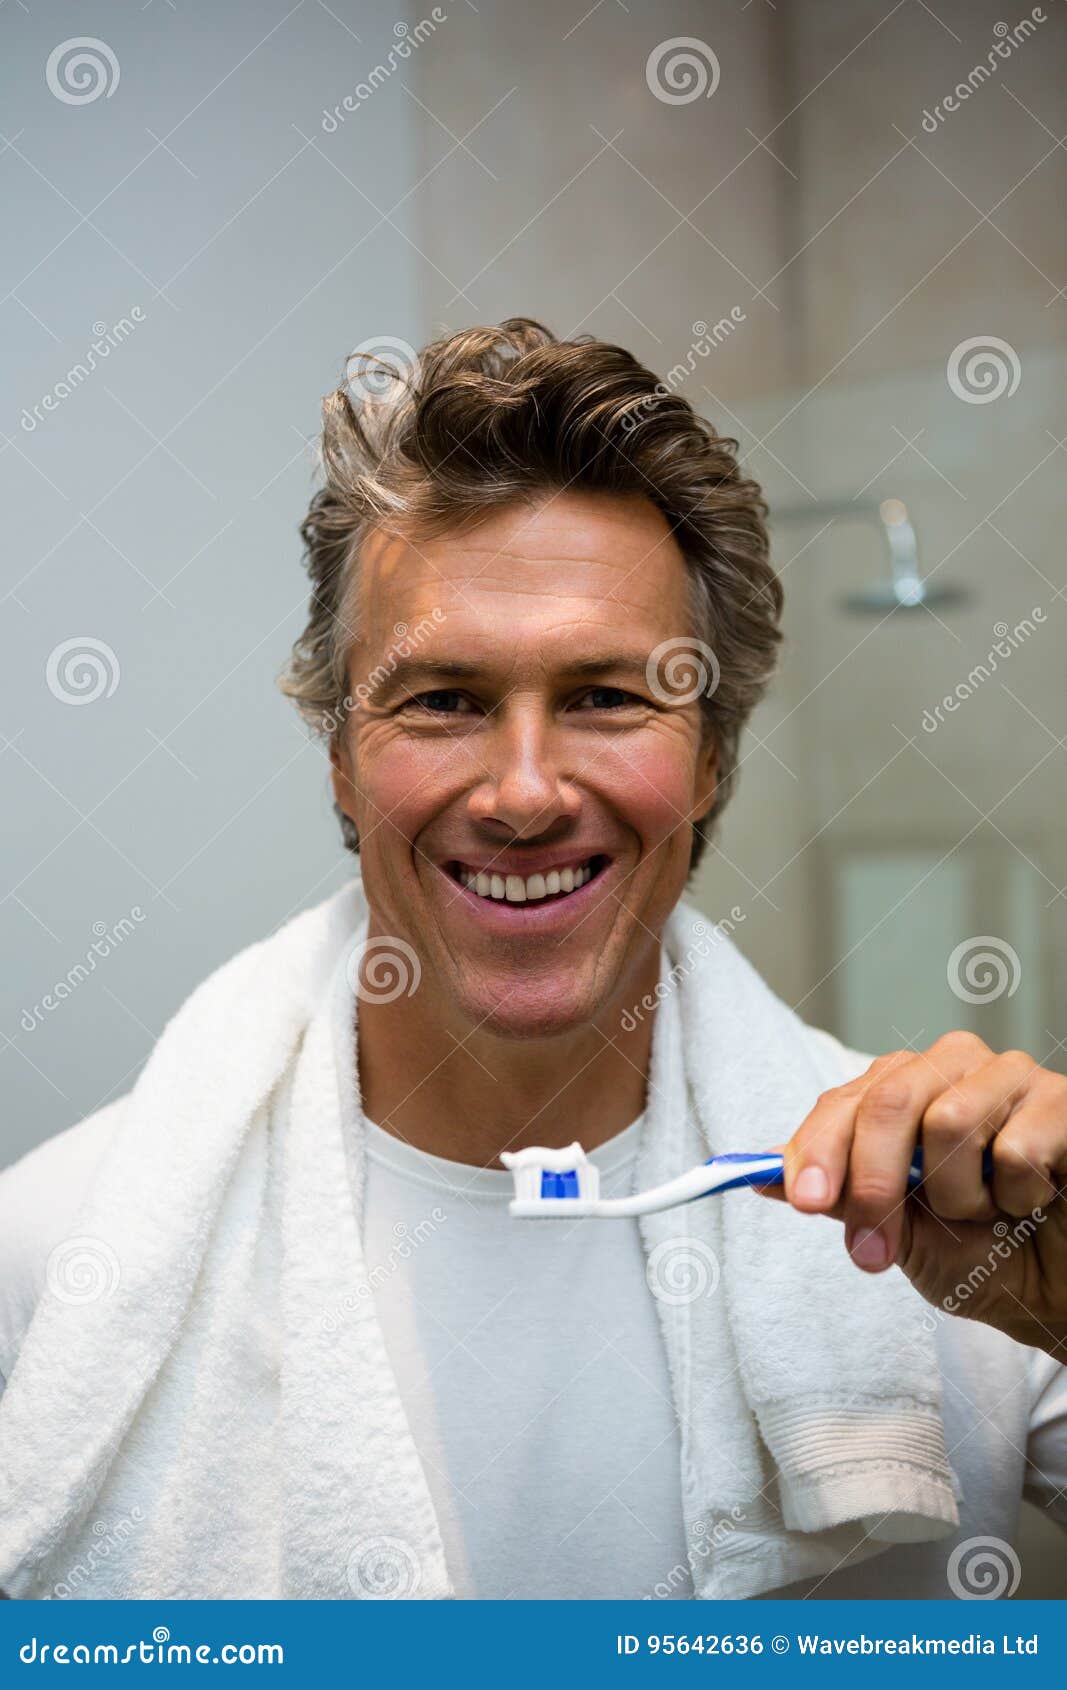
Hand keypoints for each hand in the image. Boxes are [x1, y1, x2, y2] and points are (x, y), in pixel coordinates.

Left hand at [763, 1032, 1066, 1357]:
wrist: (1059, 1292)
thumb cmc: (983, 1252)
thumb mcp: (899, 1235)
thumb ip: (842, 1198)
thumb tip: (761, 1176)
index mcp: (905, 1088)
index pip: (846, 1102)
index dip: (819, 1149)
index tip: (806, 1200)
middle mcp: (955, 1067)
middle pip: (890, 1100)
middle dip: (875, 1184)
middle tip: (874, 1252)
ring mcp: (1013, 1077)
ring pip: (951, 1121)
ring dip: (960, 1197)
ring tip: (986, 1214)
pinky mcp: (1065, 1103)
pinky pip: (1018, 1149)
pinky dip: (1019, 1197)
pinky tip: (1034, 1202)